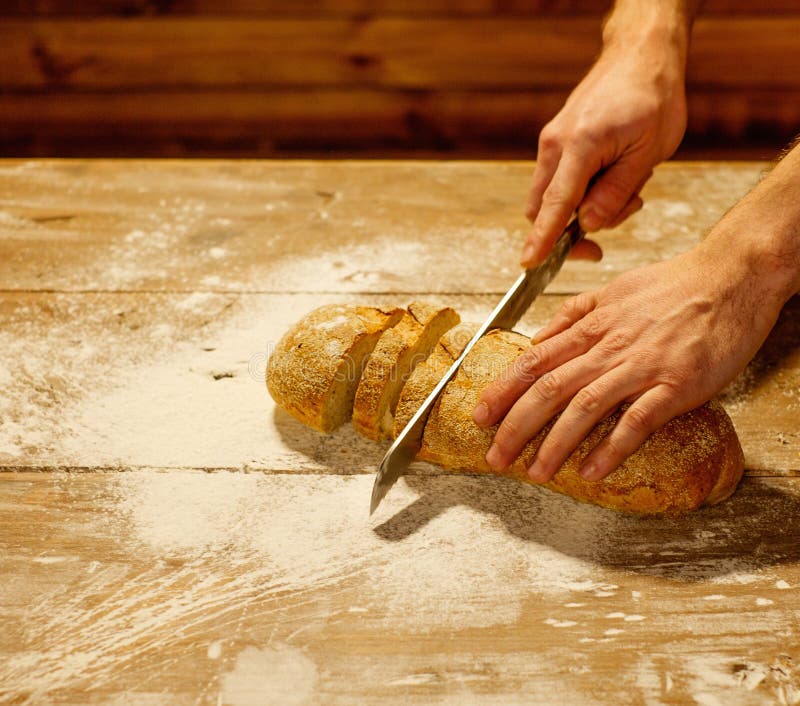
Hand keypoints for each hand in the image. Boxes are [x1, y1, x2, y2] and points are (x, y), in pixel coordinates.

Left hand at [472, 239, 786, 482]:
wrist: (730, 276)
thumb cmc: (671, 286)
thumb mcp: (611, 290)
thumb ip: (571, 315)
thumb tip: (536, 340)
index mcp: (590, 327)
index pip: (533, 362)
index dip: (502, 391)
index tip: (479, 416)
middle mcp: (608, 347)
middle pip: (548, 389)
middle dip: (515, 427)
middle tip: (495, 457)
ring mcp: (641, 366)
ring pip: (584, 407)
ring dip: (554, 444)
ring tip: (536, 472)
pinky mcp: (676, 384)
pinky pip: (637, 421)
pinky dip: (611, 448)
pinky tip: (592, 471)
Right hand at [522, 43, 687, 265]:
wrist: (641, 56)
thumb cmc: (653, 99)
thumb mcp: (648, 152)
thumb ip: (615, 192)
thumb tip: (588, 225)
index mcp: (581, 146)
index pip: (556, 205)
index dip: (543, 239)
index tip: (529, 264)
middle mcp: (556, 144)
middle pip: (545, 208)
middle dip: (576, 228)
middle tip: (620, 215)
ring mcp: (552, 142)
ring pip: (554, 197)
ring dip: (586, 207)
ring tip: (630, 187)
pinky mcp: (556, 142)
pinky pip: (560, 181)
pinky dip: (583, 191)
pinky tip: (615, 175)